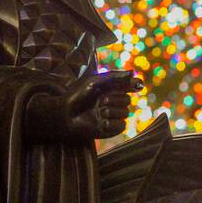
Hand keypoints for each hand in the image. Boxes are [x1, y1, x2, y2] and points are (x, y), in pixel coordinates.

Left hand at [27, 70, 143, 143]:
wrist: (65, 114)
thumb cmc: (77, 96)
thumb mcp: (95, 81)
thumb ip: (114, 77)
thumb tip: (133, 73)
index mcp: (111, 90)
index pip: (128, 87)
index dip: (133, 86)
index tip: (136, 85)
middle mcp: (113, 103)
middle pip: (127, 100)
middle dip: (115, 99)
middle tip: (100, 101)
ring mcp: (113, 116)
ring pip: (125, 112)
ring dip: (111, 111)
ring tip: (98, 111)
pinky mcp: (111, 129)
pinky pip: (122, 125)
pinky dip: (111, 123)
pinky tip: (100, 122)